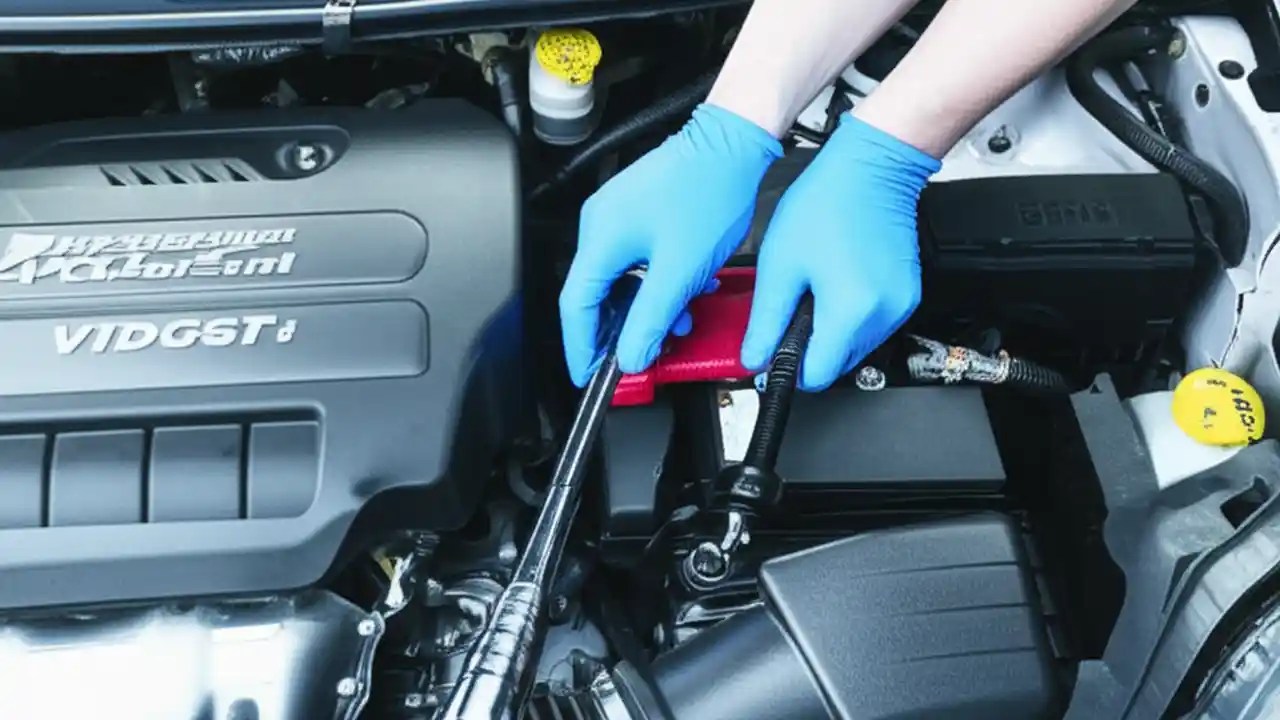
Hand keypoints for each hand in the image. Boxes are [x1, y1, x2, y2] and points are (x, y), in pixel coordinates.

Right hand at [559, 104, 781, 386]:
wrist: (734, 142)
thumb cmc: (709, 189)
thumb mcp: (680, 272)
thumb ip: (651, 319)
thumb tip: (631, 355)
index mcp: (600, 239)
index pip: (576, 307)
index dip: (581, 347)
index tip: (589, 374)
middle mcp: (600, 224)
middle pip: (595, 295)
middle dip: (617, 331)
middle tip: (634, 358)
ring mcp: (617, 215)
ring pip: (620, 280)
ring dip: (643, 308)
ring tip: (674, 325)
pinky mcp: (638, 211)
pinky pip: (635, 260)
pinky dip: (653, 284)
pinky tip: (681, 293)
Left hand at [741, 114, 940, 390]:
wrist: (871, 166)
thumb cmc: (827, 203)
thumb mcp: (778, 265)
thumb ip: (765, 321)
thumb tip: (754, 358)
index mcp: (851, 311)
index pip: (816, 376)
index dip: (789, 367)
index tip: (774, 350)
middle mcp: (883, 315)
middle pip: (837, 363)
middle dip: (810, 344)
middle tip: (794, 306)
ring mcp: (900, 306)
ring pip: (854, 346)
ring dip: (830, 330)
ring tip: (817, 286)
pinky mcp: (907, 294)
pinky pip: (871, 324)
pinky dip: (850, 314)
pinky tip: (837, 281)